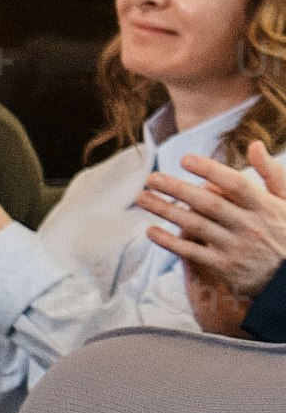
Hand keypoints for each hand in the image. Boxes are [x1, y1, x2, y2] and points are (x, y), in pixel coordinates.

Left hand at [141, 150, 285, 317]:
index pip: (235, 184)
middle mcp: (250, 226)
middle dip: (177, 189)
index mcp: (265, 206)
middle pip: (208, 204)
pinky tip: (150, 230)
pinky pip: (192, 252)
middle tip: (151, 177)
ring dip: (165, 211)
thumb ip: (271, 173)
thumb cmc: (285, 230)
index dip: (209, 170)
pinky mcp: (224, 267)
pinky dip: (169, 242)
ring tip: (142, 197)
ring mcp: (236, 248)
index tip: (184, 160)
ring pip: (195, 226)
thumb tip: (255, 145)